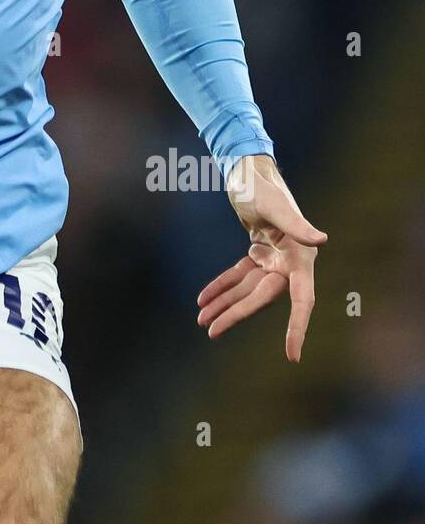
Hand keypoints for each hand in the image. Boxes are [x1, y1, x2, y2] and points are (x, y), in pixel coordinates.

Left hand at [196, 155, 326, 361]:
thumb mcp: (276, 205)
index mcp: (300, 256)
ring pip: (246, 290)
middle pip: (261, 297)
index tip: (292, 354)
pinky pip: (238, 276)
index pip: (302, 298)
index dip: (298, 327)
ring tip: (201, 320)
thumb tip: (321, 239)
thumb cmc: (263, 185)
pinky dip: (221, 287)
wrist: (247, 169)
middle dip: (236, 314)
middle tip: (210, 331)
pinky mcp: (257, 253)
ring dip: (224, 304)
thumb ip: (297, 224)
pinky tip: (203, 299)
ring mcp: (272, 259)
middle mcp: (289, 262)